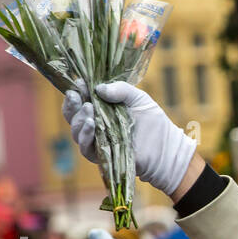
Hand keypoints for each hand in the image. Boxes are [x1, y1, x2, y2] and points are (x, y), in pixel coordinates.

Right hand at [61, 81, 195, 195]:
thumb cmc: (153, 121)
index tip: (80, 83)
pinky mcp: (101, 156)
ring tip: (88, 109)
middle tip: (77, 96)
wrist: (166, 148)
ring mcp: (97, 140)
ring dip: (79, 119)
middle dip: (72, 104)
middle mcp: (94, 123)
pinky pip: (85, 147)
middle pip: (72, 114)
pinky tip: (91, 125)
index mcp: (100, 107)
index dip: (77, 90)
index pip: (80, 98)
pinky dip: (85, 136)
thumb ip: (121, 90)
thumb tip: (99, 88)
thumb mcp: (139, 98)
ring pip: (76, 130)